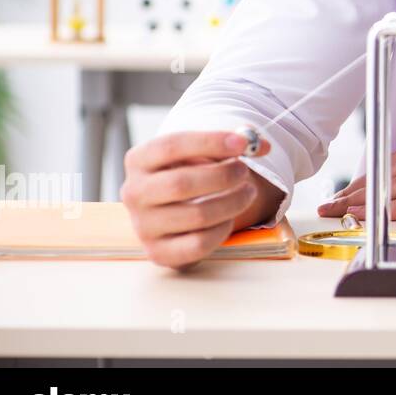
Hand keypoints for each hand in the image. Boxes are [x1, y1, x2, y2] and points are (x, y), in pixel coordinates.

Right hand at [121, 131, 281, 269]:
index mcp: (139, 160)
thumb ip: (234, 143)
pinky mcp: (158, 253)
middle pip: (180, 184)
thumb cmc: (191, 172)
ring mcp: (143, 226)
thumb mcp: (203, 151)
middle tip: (245, 172)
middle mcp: (133, 193)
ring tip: (247, 193)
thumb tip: (262, 145)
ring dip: (232, 202)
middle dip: (223, 176)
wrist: (172, 209)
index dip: (210, 142)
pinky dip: (223, 230)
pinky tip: (230, 218)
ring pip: (196, 215)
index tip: (243, 143)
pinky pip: (199, 244)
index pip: (171, 146)